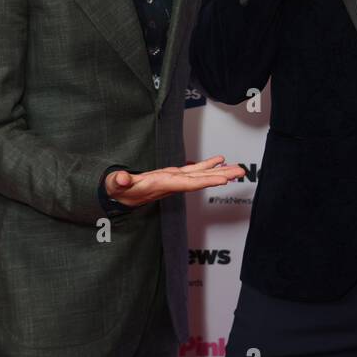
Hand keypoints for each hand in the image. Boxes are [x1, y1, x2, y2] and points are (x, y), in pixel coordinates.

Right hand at [105, 155, 244, 207]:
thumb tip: (123, 179)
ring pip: (201, 174)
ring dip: (220, 171)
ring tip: (238, 168)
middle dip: (222, 176)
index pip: (188, 184)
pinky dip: (207, 165)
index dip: (207, 181)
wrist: (119, 196)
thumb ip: (119, 182)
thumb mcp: (115, 186)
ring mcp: (174, 179)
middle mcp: (172, 183)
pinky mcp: (173, 174)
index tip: (224, 180)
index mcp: (161, 185)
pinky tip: (220, 160)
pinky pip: (194, 169)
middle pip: (201, 180)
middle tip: (241, 172)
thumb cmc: (118, 191)